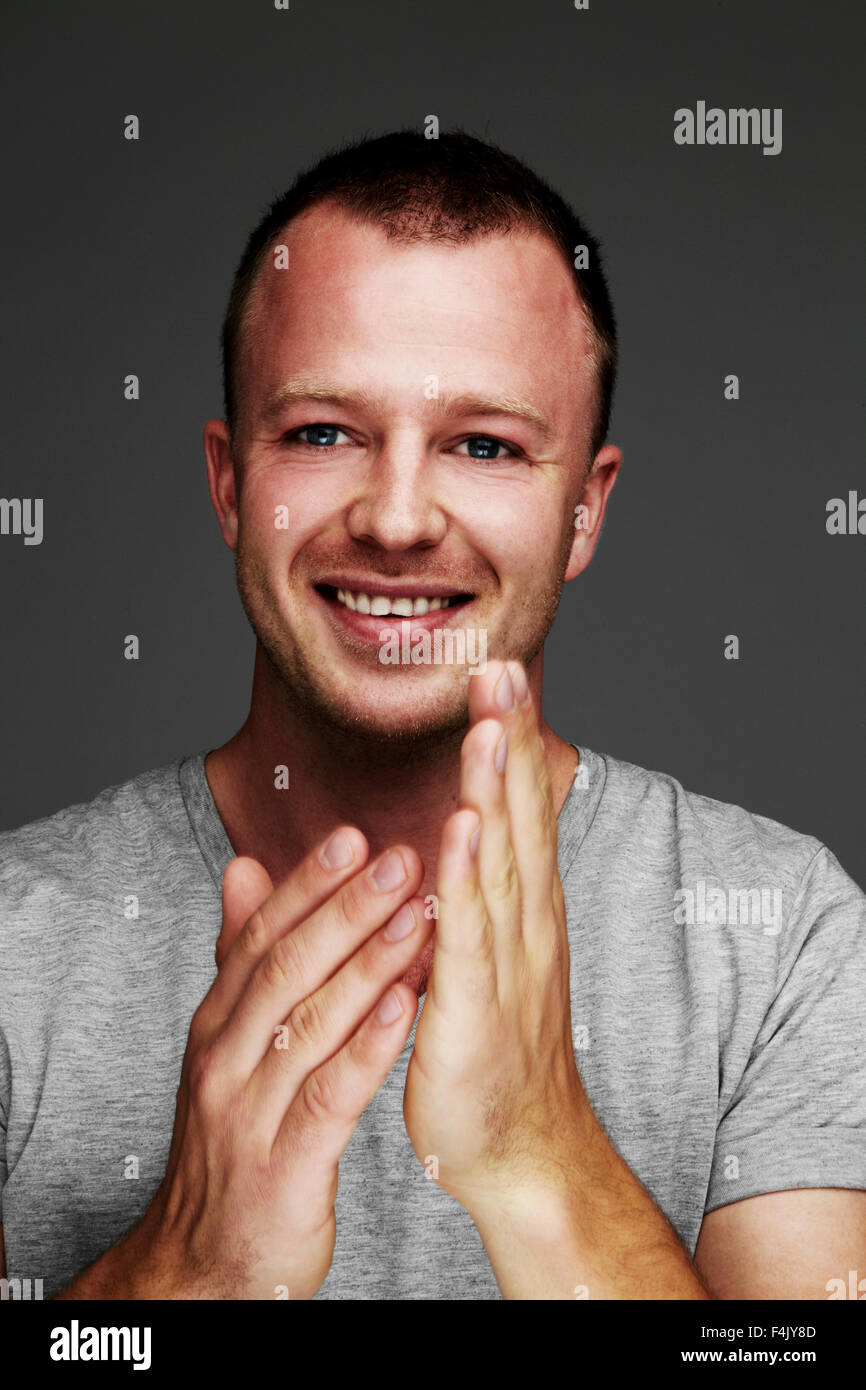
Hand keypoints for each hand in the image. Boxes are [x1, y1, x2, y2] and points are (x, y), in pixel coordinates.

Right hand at [118, 831, 431, 1298]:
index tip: (356, 836)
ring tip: (420, 916)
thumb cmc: (234, 1137)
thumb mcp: (228, 1042)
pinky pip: (330, 1097)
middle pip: (288, 968)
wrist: (205, 1258)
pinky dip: (368, 1048)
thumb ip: (241, 957)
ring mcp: (251, 1111)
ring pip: (312, 1023)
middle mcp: (227, 1057)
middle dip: (346, 909)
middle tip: (401, 858)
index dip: (309, 885)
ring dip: (370, 964)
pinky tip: (406, 1008)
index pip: (262, 937)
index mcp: (218, 1022)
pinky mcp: (284, 1165)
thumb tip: (243, 867)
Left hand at [404, 659, 587, 1218]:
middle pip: (516, 812)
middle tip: (502, 663)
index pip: (515, 805)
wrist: (521, 1146)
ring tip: (490, 717)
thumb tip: (453, 829)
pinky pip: (471, 929)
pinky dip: (469, 874)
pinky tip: (465, 826)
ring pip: (499, 855)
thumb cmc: (496, 1046)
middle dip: (508, 735)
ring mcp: (507, 958)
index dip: (509, 737)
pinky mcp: (477, 1003)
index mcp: (519, 905)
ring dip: (494, 783)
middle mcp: (524, 919)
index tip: (498, 671)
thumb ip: (465, 890)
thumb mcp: (478, 951)